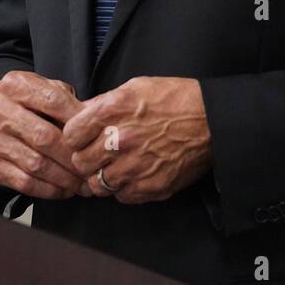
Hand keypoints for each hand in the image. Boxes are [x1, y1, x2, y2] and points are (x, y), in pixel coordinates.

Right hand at [0, 71, 90, 198]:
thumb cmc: (24, 103)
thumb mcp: (41, 88)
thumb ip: (66, 98)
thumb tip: (94, 120)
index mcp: (16, 86)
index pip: (53, 101)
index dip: (78, 119)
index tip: (97, 133)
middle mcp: (0, 111)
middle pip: (45, 137)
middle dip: (74, 155)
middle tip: (94, 166)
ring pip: (36, 164)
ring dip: (65, 178)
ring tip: (84, 183)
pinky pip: (25, 182)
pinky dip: (49, 189)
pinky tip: (65, 189)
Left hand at [62, 76, 212, 203]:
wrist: (214, 120)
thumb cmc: (177, 99)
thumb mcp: (136, 87)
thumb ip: (103, 102)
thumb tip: (80, 115)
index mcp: (113, 111)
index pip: (70, 136)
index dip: (75, 138)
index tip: (84, 139)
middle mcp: (120, 140)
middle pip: (80, 163)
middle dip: (87, 159)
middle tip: (99, 156)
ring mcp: (135, 167)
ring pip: (97, 185)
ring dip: (103, 177)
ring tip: (117, 168)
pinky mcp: (151, 186)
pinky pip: (122, 197)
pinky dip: (124, 189)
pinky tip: (135, 175)